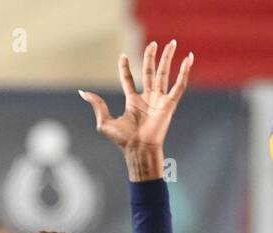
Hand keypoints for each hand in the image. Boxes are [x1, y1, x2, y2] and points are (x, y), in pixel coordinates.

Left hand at [79, 40, 192, 179]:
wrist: (139, 149)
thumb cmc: (123, 141)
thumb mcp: (104, 122)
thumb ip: (97, 105)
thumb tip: (83, 92)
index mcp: (133, 102)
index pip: (129, 80)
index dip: (125, 68)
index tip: (123, 56)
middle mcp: (147, 99)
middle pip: (150, 72)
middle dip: (151, 57)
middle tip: (153, 43)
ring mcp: (159, 100)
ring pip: (164, 74)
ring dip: (168, 58)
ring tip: (171, 43)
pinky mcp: (169, 104)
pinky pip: (179, 85)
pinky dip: (185, 72)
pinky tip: (189, 59)